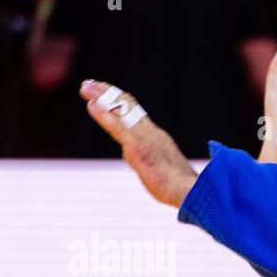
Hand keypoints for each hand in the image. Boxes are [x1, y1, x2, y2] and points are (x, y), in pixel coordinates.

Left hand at [79, 80, 197, 206]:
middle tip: (89, 84)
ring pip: (121, 112)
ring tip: (86, 87)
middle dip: (107, 92)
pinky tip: (92, 105)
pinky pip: (118, 128)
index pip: (135, 112)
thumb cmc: (178, 188)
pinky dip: (104, 115)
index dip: (119, 99)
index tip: (104, 90)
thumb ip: (143, 158)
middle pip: (127, 106)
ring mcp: (145, 139)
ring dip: (102, 97)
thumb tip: (129, 155)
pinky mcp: (138, 148)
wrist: (190, 193)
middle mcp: (151, 133)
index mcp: (157, 137)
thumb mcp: (160, 169)